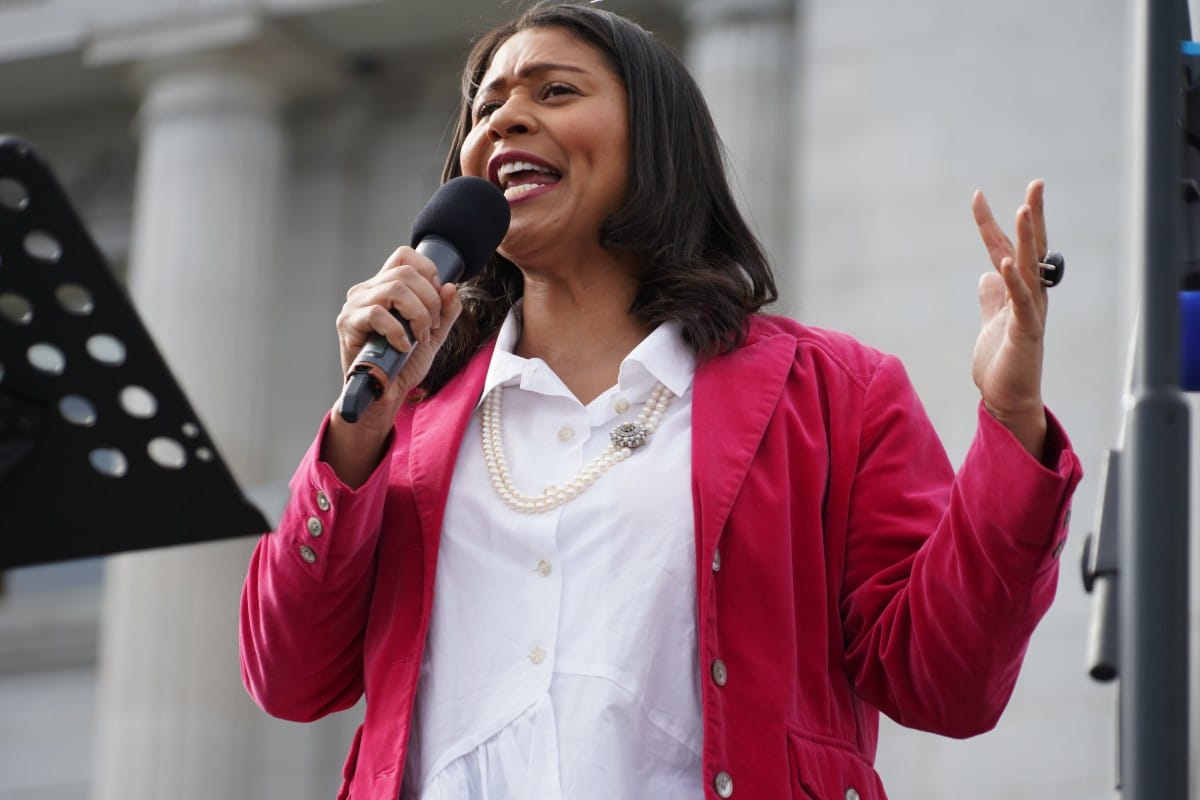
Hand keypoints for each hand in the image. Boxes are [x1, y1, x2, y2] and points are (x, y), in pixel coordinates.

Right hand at [323, 247, 462, 485]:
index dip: (428, 271)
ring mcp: (356, 305)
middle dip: (430, 300)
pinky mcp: (348, 323)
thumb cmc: (403, 364)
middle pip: (405, 271)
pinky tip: (403, 346)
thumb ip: (445, 312)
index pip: (405, 256)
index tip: (438, 301)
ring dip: (417, 314)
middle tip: (432, 326)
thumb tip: (451, 287)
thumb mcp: (433, 336)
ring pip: (394, 288)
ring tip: (419, 336)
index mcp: (385, 287)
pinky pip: (377, 313)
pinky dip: (398, 330)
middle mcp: (368, 290)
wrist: (384, 395)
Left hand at [970, 179, 1050, 459]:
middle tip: (1036, 183)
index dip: (991, 224)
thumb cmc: (1001, 364)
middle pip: (1031, 249)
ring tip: (1024, 209)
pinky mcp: (1025, 333)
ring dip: (1027, 239)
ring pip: (1030, 268)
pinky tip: (1003, 263)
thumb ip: (991, 299)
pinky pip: (1021, 302)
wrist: (1008, 400)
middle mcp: (1030, 297)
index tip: (976, 195)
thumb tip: (985, 276)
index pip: (1005, 249)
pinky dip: (1013, 282)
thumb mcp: (991, 323)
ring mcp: (1030, 313)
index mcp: (1020, 292)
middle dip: (1032, 216)